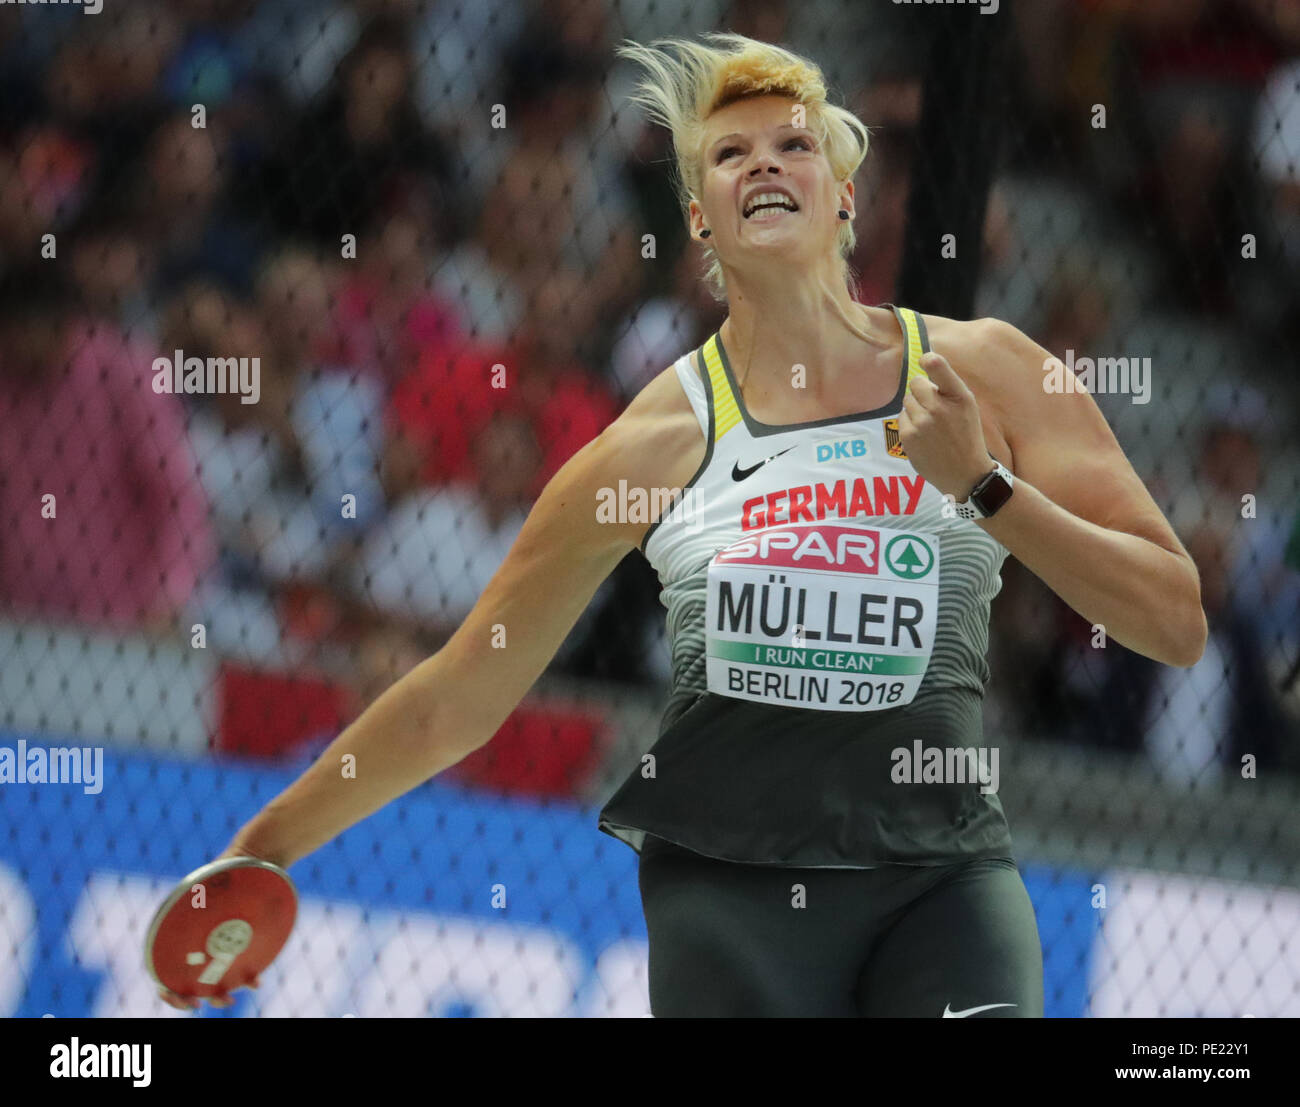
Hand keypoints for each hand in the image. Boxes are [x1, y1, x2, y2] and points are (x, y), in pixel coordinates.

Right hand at [155, 842, 273, 1011]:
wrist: (259, 856)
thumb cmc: (228, 867)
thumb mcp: (205, 882)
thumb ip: (194, 899)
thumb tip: (183, 914)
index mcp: (181, 930)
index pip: (164, 969)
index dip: (166, 988)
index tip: (175, 994)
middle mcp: (199, 940)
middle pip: (188, 980)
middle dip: (192, 996)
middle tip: (201, 1004)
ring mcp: (222, 942)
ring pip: (214, 979)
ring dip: (219, 994)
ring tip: (231, 997)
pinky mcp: (243, 941)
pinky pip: (241, 966)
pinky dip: (247, 977)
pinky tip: (256, 981)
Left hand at [899, 351, 992, 500]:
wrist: (965, 473)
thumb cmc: (966, 435)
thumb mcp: (967, 406)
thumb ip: (947, 386)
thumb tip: (922, 364)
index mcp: (960, 397)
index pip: (938, 368)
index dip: (929, 360)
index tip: (924, 359)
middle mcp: (940, 408)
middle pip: (915, 383)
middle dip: (921, 391)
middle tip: (934, 407)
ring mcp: (922, 423)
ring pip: (907, 400)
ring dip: (915, 408)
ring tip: (931, 425)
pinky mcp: (908, 436)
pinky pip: (902, 417)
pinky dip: (910, 423)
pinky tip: (924, 436)